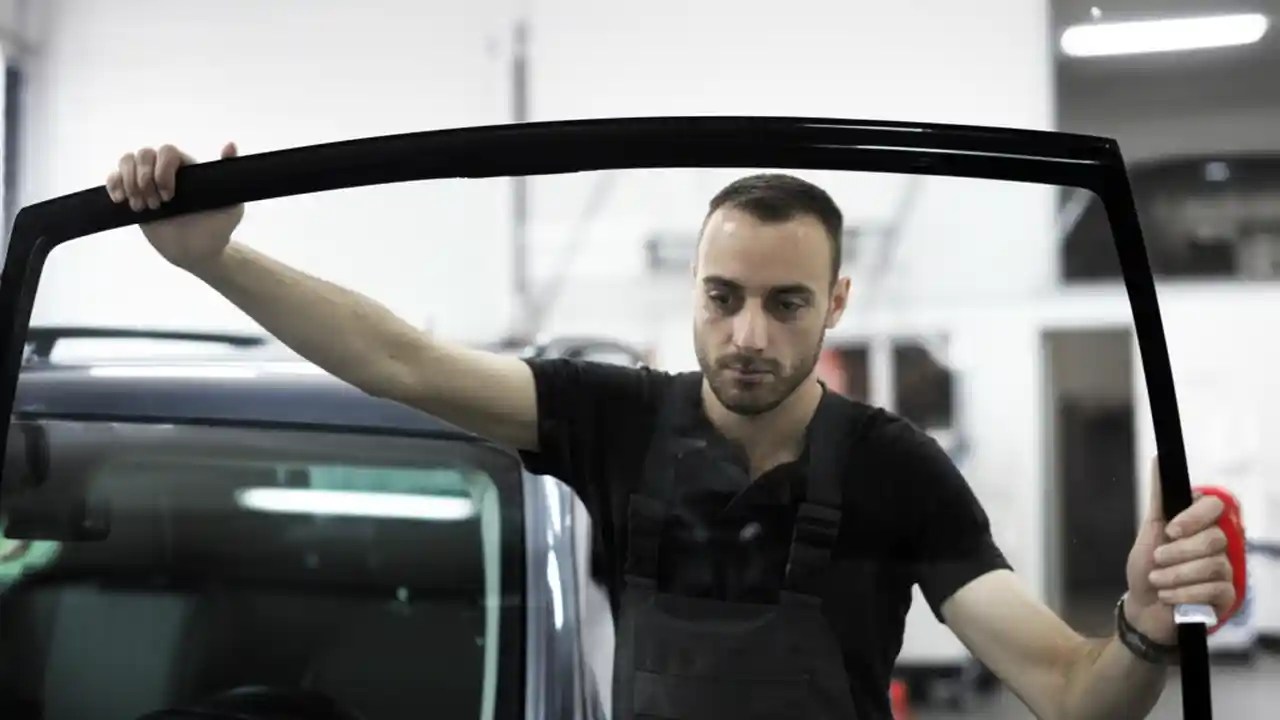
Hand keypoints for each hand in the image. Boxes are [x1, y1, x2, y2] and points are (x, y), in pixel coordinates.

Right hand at [106, 142, 243, 272]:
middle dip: (144, 178)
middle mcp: (166, 171)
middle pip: (144, 153)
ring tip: (140, 207)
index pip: (168, 152)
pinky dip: (113, 184)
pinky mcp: (133, 195)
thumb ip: (231, 177)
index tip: (170, 196)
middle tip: (156, 205)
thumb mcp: (232, 205)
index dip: (163, 170)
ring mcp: (147, 182)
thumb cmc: (217, 229)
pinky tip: (121, 200)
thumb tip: (230, 145)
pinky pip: (114, 178)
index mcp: (188, 169)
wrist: (198, 253)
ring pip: (127, 161)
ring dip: (128, 182)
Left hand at [1124, 456, 1236, 643]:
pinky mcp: (1228, 596)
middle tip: (1158, 561)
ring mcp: (1226, 570)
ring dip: (1175, 576)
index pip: (1215, 506)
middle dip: (1177, 553)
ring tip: (1159, 582)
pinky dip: (1184, 594)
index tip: (1169, 530)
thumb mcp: (1149, 529)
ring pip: (1212, 565)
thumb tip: (1159, 458)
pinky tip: (1169, 597)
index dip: (1193, 517)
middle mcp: (1219, 544)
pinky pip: (1214, 589)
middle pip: (1213, 538)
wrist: (1143, 609)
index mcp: (1202, 524)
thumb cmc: (1147, 568)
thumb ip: (1159, 497)